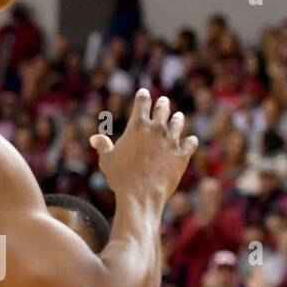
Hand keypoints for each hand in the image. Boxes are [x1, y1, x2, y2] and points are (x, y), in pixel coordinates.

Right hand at [90, 89, 198, 205]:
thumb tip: (95, 139)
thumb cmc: (121, 176)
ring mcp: (171, 142)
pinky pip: (190, 144)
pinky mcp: (182, 156)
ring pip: (178, 124)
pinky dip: (190, 141)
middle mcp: (156, 130)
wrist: (142, 193)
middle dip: (162, 104)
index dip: (143, 96)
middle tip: (163, 101)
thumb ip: (102, 146)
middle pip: (162, 110)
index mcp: (137, 126)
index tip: (144, 93)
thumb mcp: (106, 160)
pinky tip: (191, 140)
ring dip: (177, 119)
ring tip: (178, 116)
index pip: (142, 103)